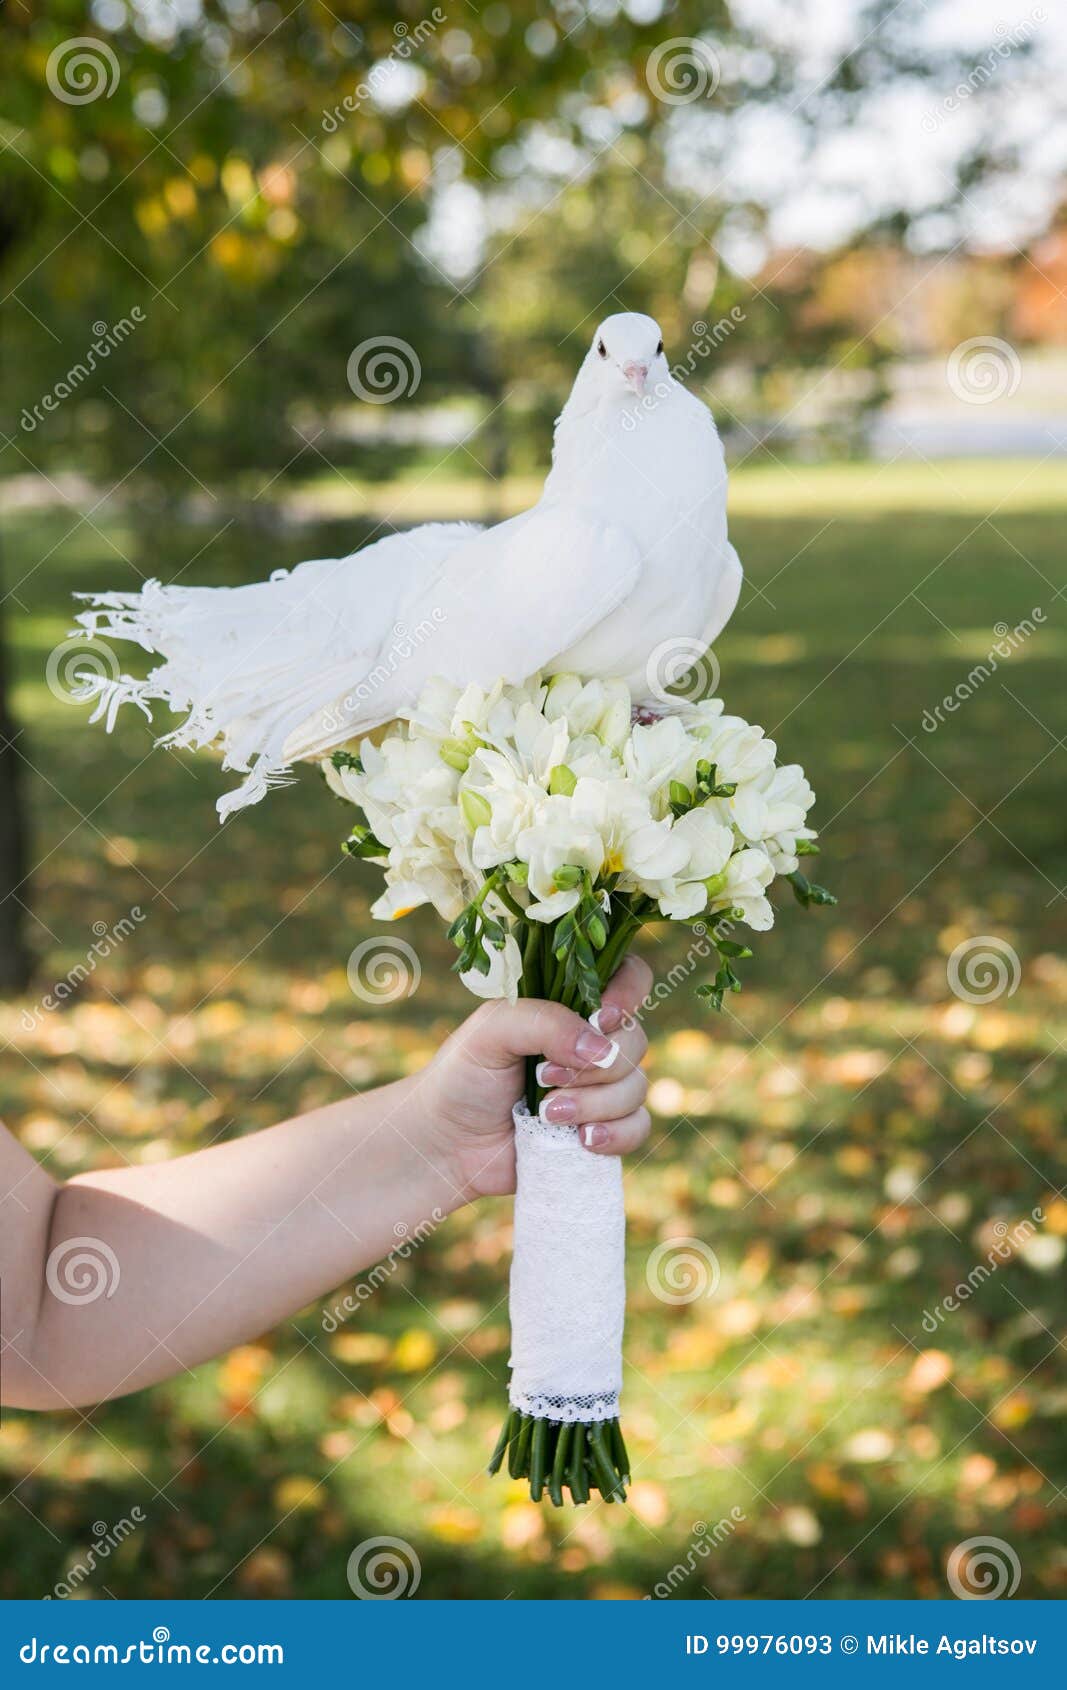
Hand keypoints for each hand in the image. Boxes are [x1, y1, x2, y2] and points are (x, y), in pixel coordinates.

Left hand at [424, 955, 651, 1201]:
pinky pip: (638, 1128)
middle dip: (593, 1066)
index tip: (602, 1017)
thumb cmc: (464, 1075)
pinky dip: (615, 1134)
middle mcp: (592, 1043)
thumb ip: (545, 1022)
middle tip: (544, 1077)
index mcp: (570, 1005)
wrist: (449, 1144)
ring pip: (636, 1087)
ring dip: (594, 1103)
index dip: (627, 992)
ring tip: (546, 1115)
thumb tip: (599, 1048)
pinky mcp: (603, 1129)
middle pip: (635, 1040)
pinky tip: (582, 1140)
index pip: (628, 977)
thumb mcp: (492, 1030)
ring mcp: (600, 1088)